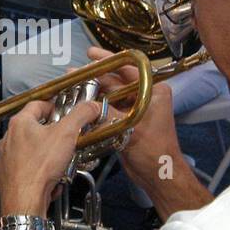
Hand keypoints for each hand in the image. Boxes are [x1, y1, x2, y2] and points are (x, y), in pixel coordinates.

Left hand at [0, 98, 101, 215]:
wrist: (25, 201)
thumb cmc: (38, 168)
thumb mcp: (67, 134)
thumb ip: (81, 115)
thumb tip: (91, 106)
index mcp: (20, 123)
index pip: (37, 105)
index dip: (54, 106)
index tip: (65, 111)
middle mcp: (10, 139)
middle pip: (35, 128)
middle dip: (54, 134)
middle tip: (68, 138)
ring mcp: (8, 158)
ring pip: (33, 150)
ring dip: (49, 155)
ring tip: (62, 162)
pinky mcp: (10, 176)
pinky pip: (30, 169)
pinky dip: (42, 172)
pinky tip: (53, 179)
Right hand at [85, 46, 183, 195]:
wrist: (158, 175)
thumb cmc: (152, 150)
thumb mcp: (130, 127)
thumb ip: (108, 113)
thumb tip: (85, 102)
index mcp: (153, 90)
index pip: (129, 68)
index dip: (108, 59)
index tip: (90, 54)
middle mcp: (145, 96)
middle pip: (116, 81)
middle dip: (95, 77)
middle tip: (72, 73)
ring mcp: (135, 109)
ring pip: (110, 95)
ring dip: (92, 92)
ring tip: (71, 86)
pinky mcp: (126, 122)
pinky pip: (108, 109)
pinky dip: (95, 107)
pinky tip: (79, 104)